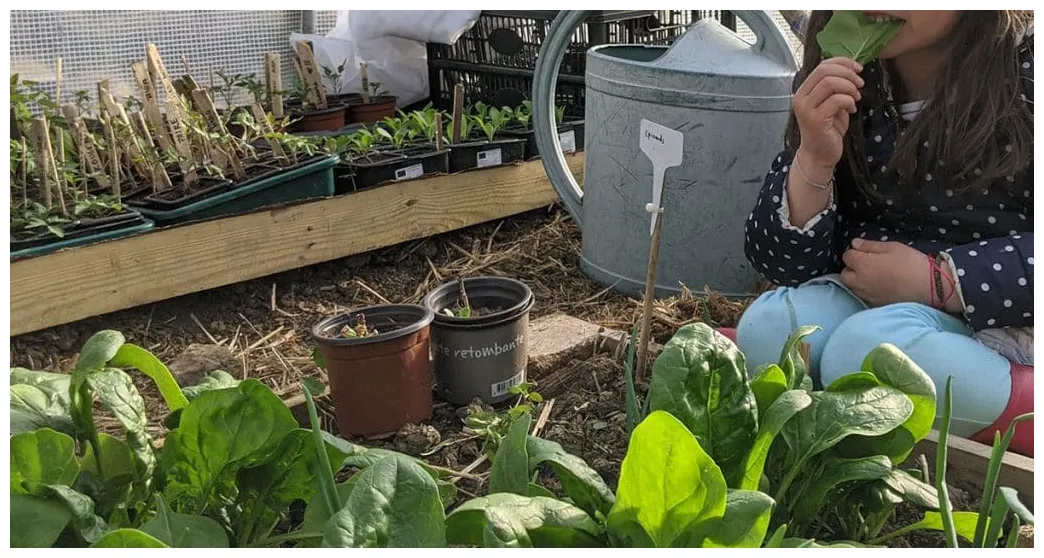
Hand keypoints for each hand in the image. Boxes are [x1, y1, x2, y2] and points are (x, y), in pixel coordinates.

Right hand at [793, 57, 864, 172]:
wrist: (819, 155)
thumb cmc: (827, 130)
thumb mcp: (832, 103)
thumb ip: (836, 88)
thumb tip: (852, 71)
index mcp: (804, 90)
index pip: (822, 66)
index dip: (842, 62)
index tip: (858, 68)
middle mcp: (801, 97)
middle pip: (824, 71)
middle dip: (848, 73)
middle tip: (860, 83)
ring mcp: (806, 108)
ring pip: (830, 83)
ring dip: (849, 87)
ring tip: (856, 97)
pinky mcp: (815, 119)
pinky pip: (836, 100)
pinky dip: (849, 101)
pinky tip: (852, 109)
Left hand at [840, 239, 945, 307]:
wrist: (930, 288)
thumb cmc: (912, 264)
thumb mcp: (893, 247)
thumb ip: (870, 246)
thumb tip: (854, 243)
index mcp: (863, 265)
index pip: (847, 256)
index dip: (855, 252)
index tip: (865, 252)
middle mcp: (859, 282)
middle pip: (845, 274)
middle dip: (852, 268)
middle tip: (867, 264)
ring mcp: (866, 295)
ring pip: (851, 287)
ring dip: (857, 280)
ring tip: (873, 276)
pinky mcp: (874, 304)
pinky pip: (862, 296)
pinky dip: (865, 291)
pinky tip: (878, 287)